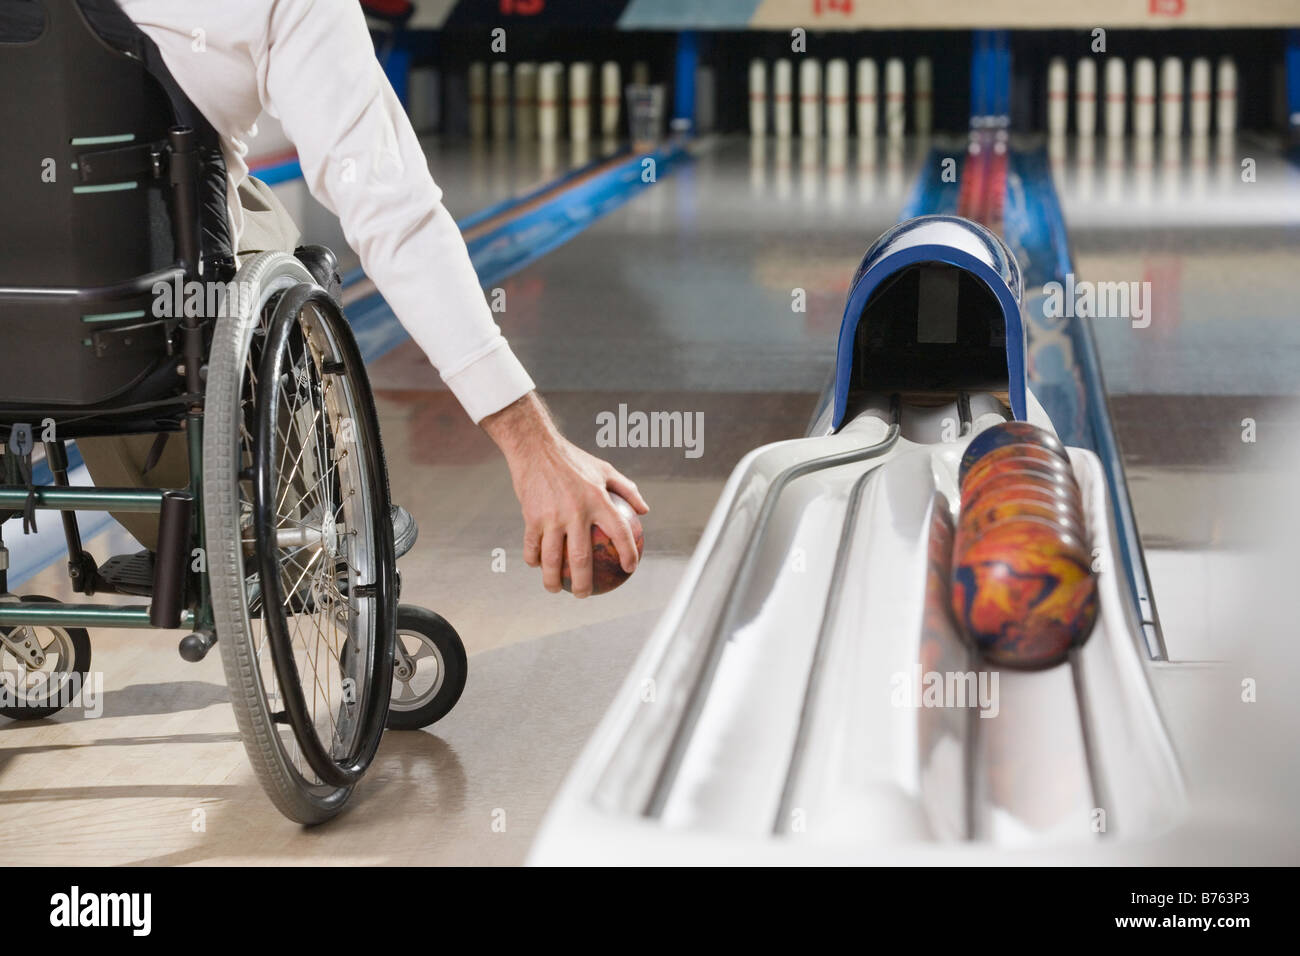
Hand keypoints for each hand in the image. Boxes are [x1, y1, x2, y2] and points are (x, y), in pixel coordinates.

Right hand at [481, 393, 648, 597]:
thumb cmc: (573, 459)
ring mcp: (552, 516)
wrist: (535, 447)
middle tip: (584, 595)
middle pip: (582, 558)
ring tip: (556, 589)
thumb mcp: (604, 468)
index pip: (619, 533)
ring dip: (553, 579)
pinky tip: (536, 567)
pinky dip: (533, 559)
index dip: (628, 553)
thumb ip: (627, 489)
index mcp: (598, 500)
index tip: (630, 568)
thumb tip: (644, 511)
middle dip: (583, 583)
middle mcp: (576, 511)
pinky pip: (532, 545)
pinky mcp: (532, 517)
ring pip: (553, 558)